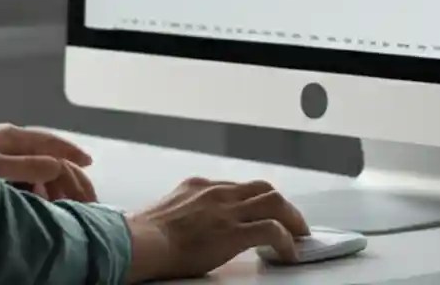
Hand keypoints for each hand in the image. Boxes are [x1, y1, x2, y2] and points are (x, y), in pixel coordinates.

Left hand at [0, 123, 97, 202]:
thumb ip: (27, 165)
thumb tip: (58, 165)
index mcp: (11, 136)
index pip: (51, 142)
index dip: (72, 153)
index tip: (90, 164)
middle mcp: (7, 140)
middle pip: (46, 154)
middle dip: (67, 172)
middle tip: (84, 192)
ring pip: (34, 165)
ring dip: (52, 182)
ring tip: (64, 201)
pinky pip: (21, 174)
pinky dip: (35, 186)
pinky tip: (37, 200)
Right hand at [124, 177, 308, 282]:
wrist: (139, 242)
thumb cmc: (142, 235)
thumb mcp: (165, 211)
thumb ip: (183, 212)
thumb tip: (184, 227)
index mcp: (198, 187)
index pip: (237, 186)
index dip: (254, 201)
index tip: (261, 212)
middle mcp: (216, 192)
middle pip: (263, 188)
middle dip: (281, 205)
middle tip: (292, 222)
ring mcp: (227, 210)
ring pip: (274, 202)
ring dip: (293, 219)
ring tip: (300, 235)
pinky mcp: (233, 232)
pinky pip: (273, 231)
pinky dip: (287, 241)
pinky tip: (289, 254)